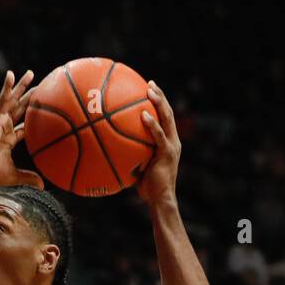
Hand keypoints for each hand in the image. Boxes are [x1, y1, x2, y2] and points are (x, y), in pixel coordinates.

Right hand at [0, 71, 42, 188]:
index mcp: (9, 139)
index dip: (33, 120)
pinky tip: (11, 74)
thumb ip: (29, 178)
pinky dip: (7, 87)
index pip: (24, 127)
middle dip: (30, 98)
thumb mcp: (15, 175)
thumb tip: (44, 185)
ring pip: (14, 100)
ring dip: (22, 87)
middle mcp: (6, 127)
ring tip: (31, 74)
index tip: (43, 113)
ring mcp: (1, 121)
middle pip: (21, 109)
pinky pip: (3, 99)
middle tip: (42, 87)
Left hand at [135, 82, 180, 203]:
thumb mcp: (138, 167)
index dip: (159, 102)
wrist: (160, 200)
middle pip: (168, 113)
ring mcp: (171, 146)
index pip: (165, 118)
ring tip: (149, 90)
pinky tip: (143, 115)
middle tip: (150, 83)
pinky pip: (159, 136)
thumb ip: (131, 154)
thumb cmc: (147, 188)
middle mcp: (173, 141)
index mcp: (168, 142)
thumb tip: (111, 147)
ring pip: (167, 119)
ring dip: (159, 102)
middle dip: (160, 96)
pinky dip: (152, 124)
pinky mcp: (167, 154)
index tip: (149, 89)